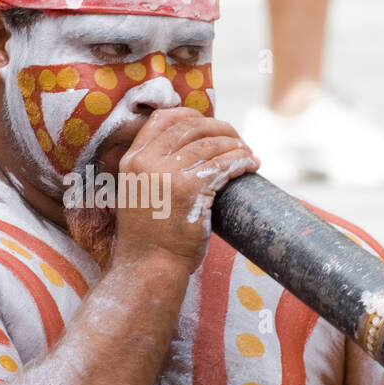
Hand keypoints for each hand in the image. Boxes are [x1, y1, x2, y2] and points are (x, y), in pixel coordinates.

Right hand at [112, 108, 259, 273]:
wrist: (147, 268)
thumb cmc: (149, 237)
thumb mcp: (139, 193)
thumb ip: (153, 169)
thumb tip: (189, 149)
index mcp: (132, 160)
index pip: (162, 118)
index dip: (191, 116)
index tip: (209, 124)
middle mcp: (147, 162)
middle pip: (191, 127)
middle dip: (220, 128)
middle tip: (237, 140)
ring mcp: (168, 175)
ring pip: (211, 144)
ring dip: (236, 145)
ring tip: (247, 153)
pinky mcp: (190, 190)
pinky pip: (223, 165)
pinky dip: (241, 161)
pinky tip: (251, 164)